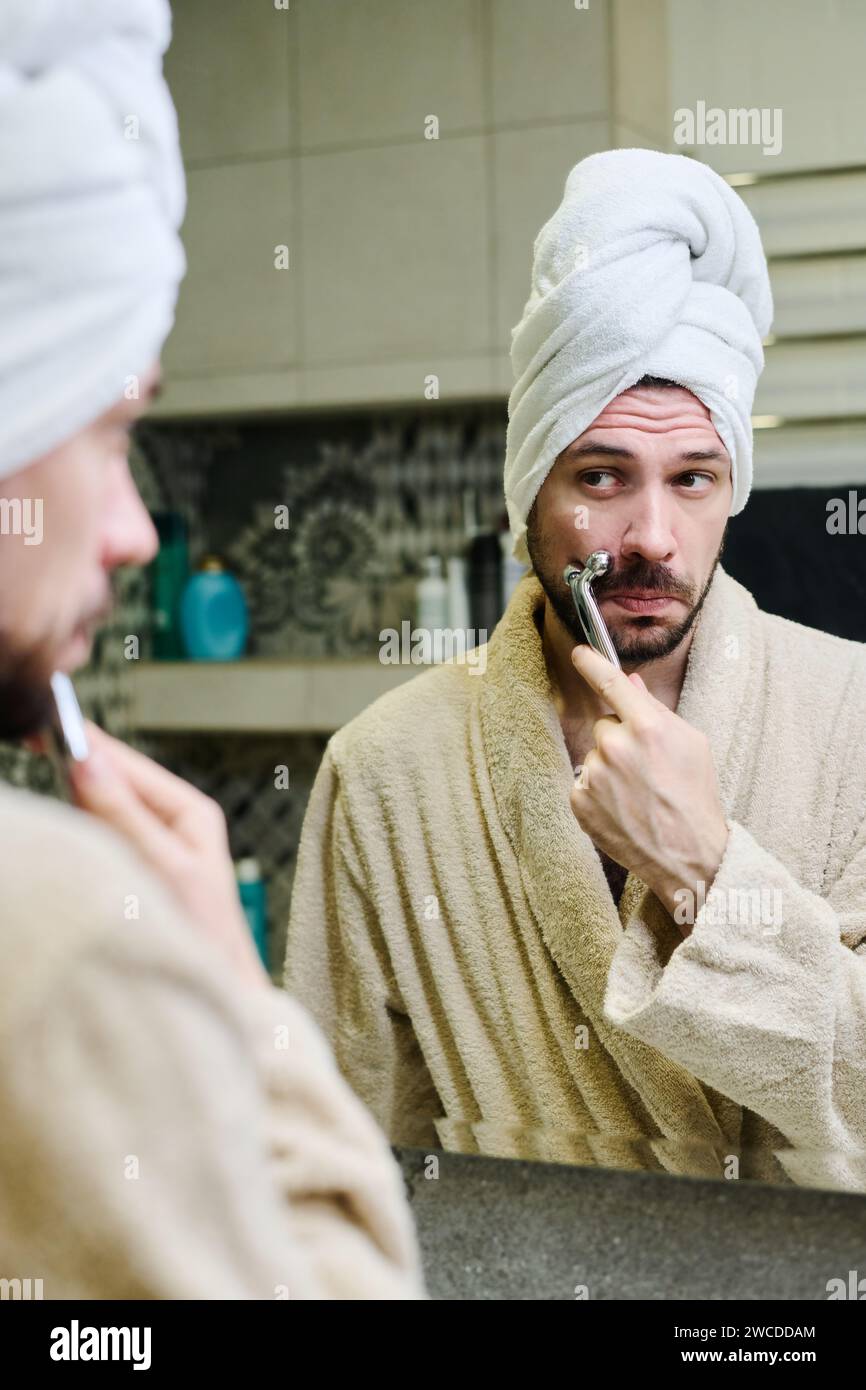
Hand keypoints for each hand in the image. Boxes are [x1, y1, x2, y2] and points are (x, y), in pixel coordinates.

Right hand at [54, 722, 268, 987]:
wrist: (217, 1000)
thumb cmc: (204, 939)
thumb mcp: (163, 868)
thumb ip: (122, 814)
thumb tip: (84, 760)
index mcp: (190, 813)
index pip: (129, 764)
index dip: (89, 744)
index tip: (48, 724)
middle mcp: (170, 827)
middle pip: (111, 785)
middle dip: (74, 770)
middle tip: (33, 746)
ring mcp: (149, 853)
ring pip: (98, 814)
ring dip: (72, 804)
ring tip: (41, 781)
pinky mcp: (131, 879)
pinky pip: (96, 844)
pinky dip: (76, 837)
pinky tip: (59, 833)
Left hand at [570, 645, 728, 931]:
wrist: (687, 854)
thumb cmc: (695, 796)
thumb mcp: (692, 743)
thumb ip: (656, 710)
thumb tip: (631, 684)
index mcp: (647, 727)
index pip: (609, 682)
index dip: (591, 662)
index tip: (579, 652)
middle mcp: (615, 747)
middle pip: (604, 724)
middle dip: (620, 738)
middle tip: (646, 766)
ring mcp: (594, 776)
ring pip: (593, 754)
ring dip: (609, 766)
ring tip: (637, 792)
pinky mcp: (579, 801)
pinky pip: (583, 781)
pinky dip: (598, 791)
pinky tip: (623, 807)